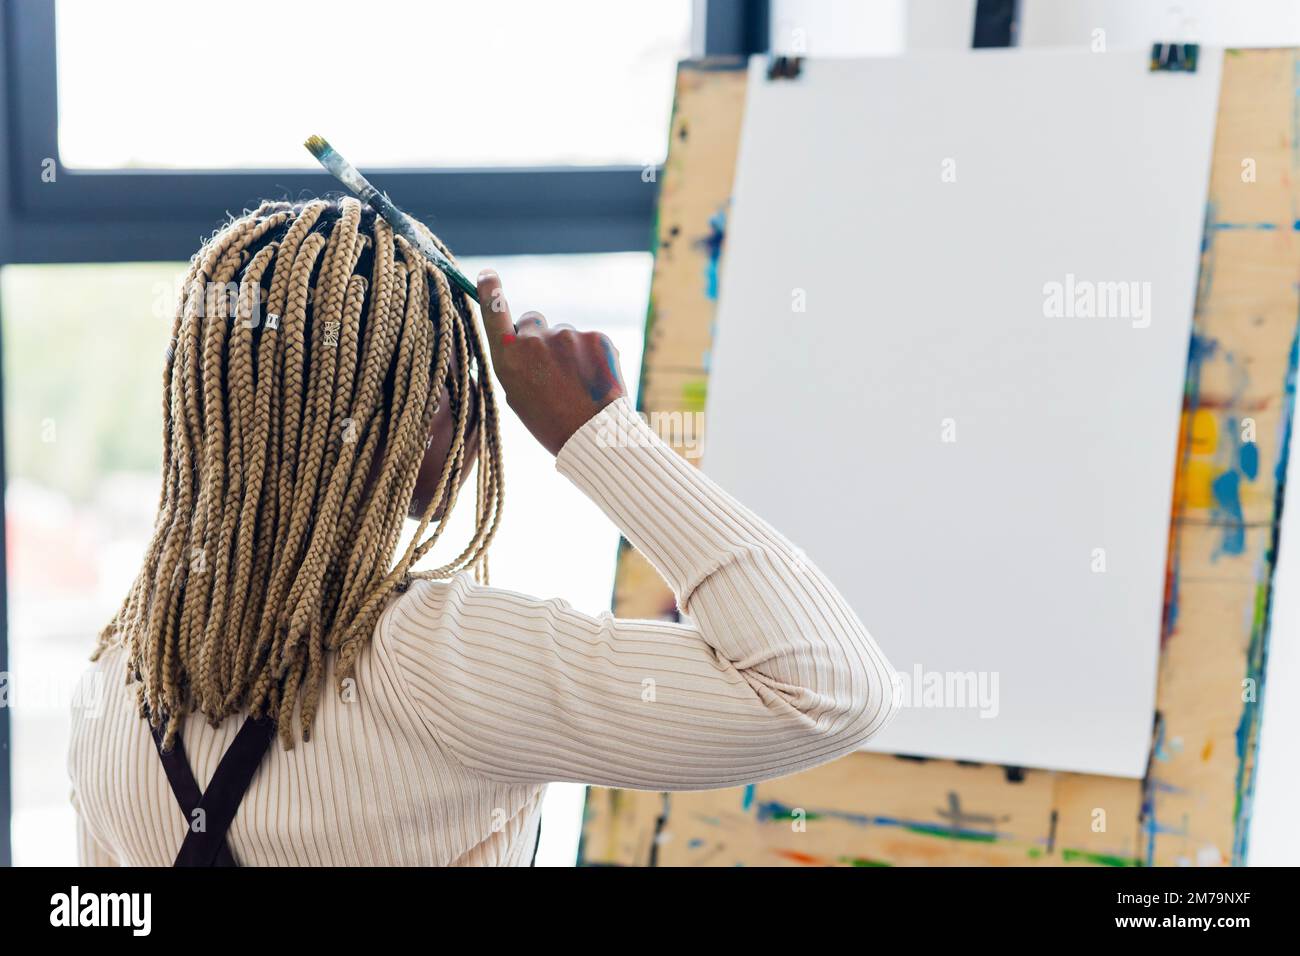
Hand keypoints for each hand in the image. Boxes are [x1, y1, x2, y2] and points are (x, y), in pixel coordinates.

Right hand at [477, 270, 626, 455]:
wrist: (596, 437)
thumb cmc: (551, 423)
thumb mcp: (517, 396)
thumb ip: (517, 362)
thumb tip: (525, 339)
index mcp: (508, 357)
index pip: (494, 311)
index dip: (490, 291)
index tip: (488, 275)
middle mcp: (535, 341)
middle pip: (533, 320)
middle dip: (538, 336)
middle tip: (551, 368)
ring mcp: (568, 336)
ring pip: (564, 333)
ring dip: (568, 351)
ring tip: (577, 384)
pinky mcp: (597, 337)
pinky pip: (589, 339)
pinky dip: (592, 356)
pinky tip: (594, 380)